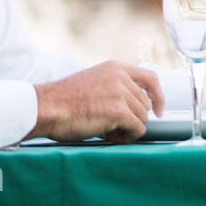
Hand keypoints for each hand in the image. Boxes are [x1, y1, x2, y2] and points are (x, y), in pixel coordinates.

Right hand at [30, 60, 164, 143]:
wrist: (46, 108)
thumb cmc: (63, 102)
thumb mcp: (93, 82)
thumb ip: (114, 87)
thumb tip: (134, 107)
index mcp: (115, 68)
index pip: (150, 78)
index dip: (158, 95)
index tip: (159, 110)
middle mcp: (120, 77)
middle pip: (145, 103)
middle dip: (134, 118)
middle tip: (114, 128)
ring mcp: (120, 92)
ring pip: (142, 117)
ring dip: (129, 128)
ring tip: (109, 132)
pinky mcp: (118, 110)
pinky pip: (137, 128)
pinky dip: (128, 137)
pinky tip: (112, 137)